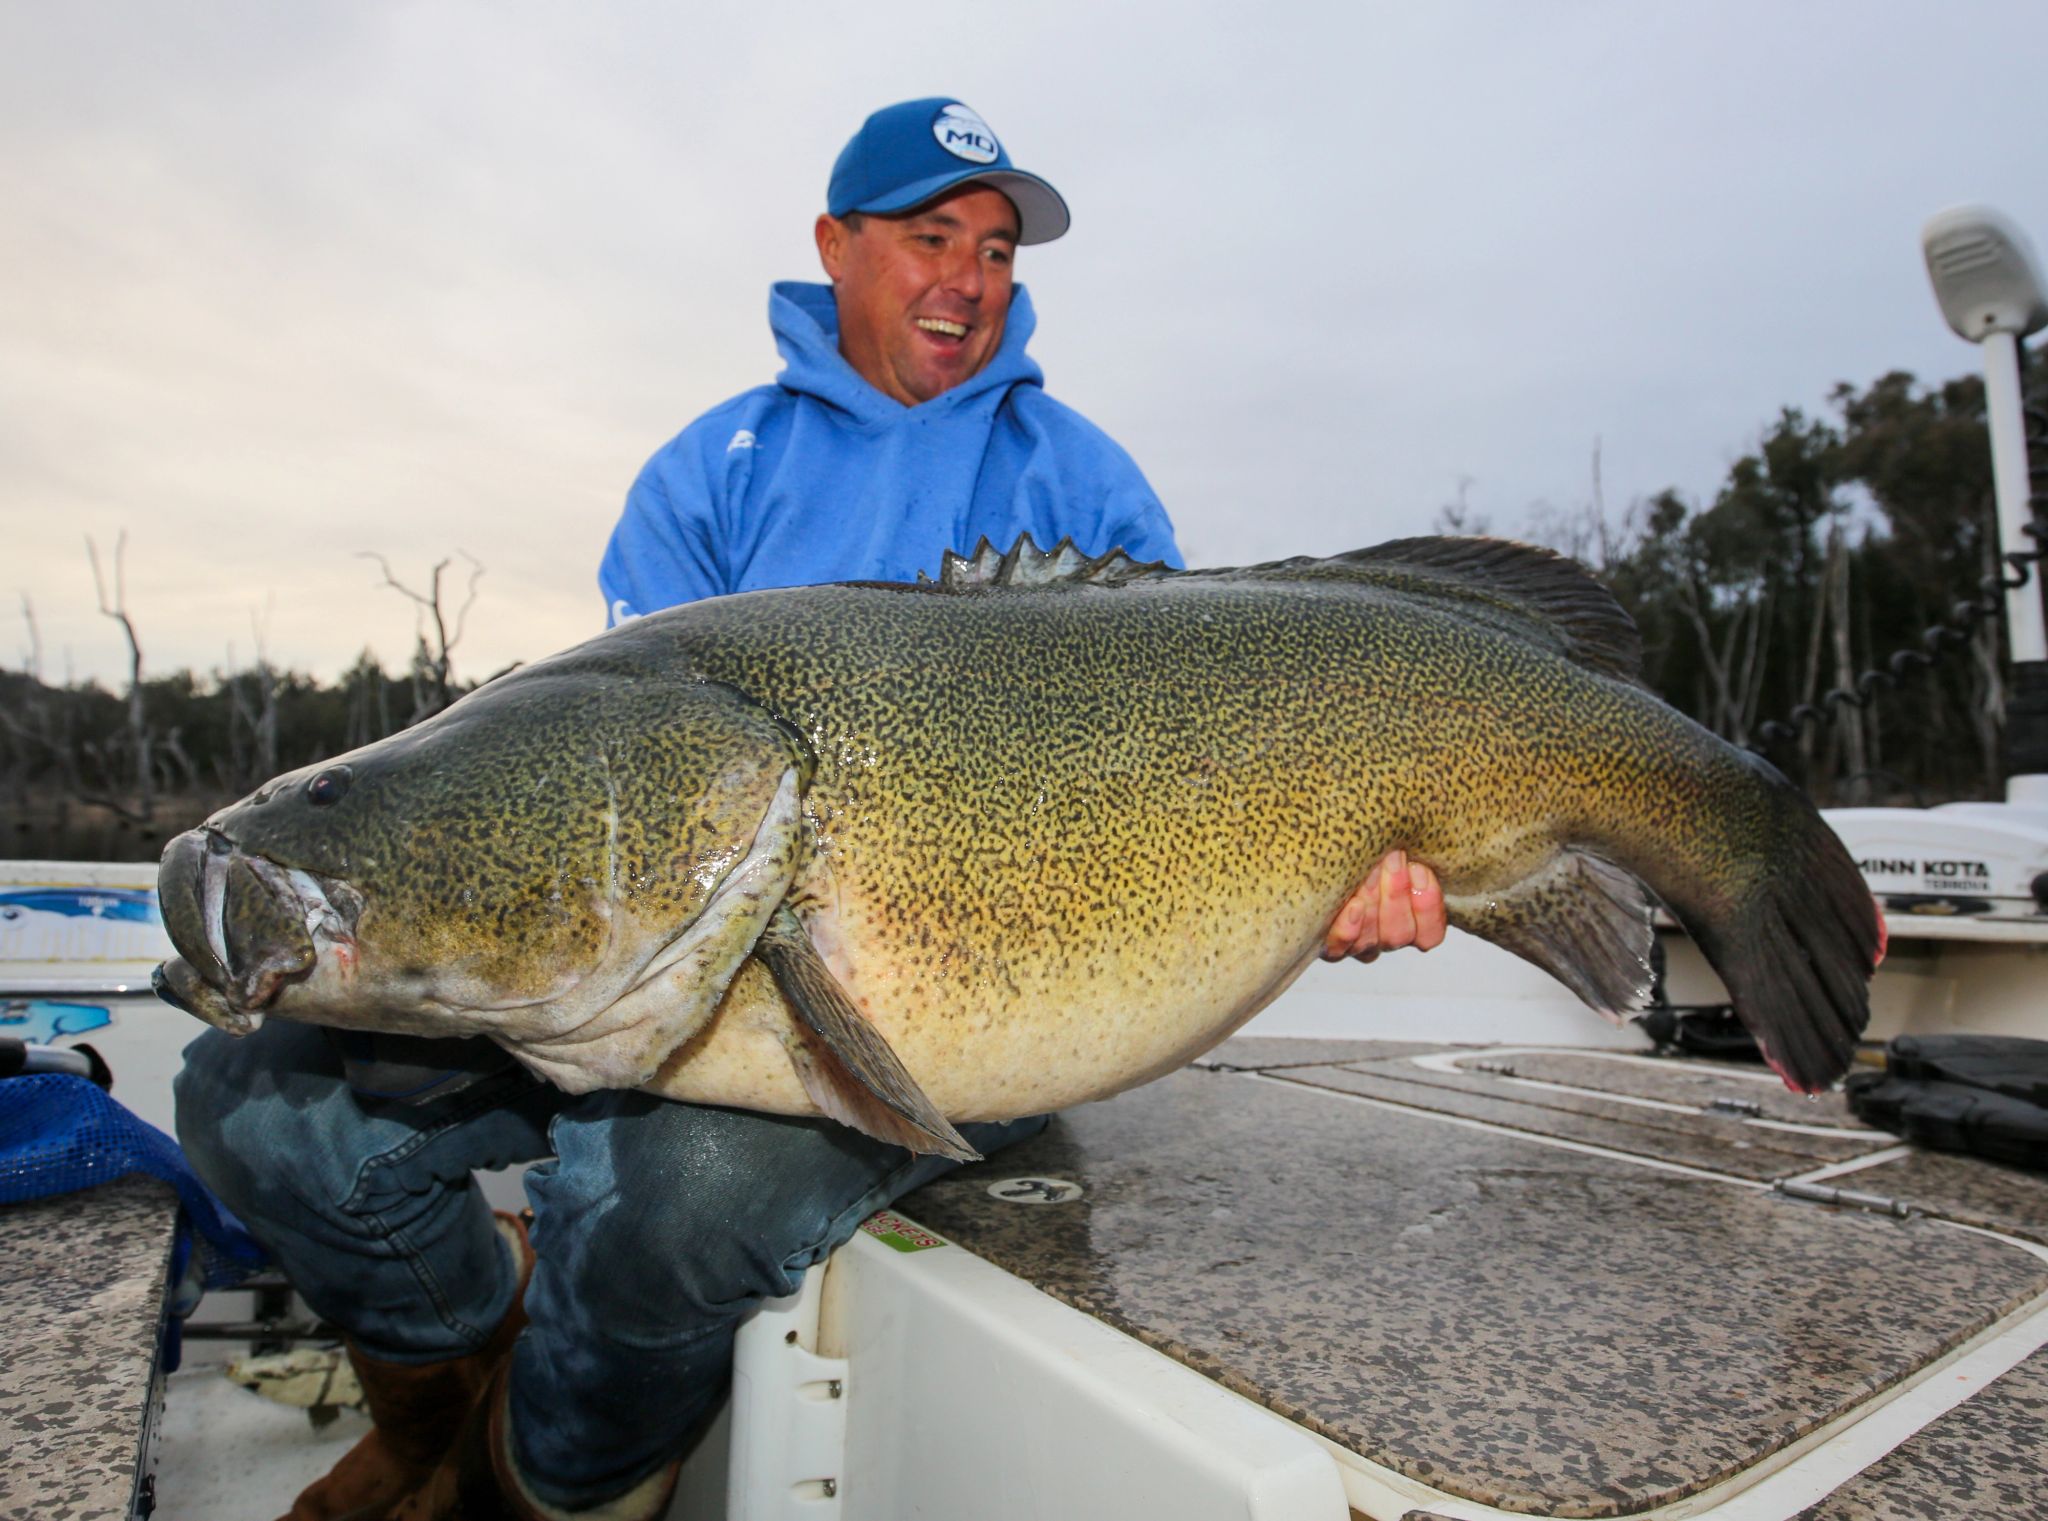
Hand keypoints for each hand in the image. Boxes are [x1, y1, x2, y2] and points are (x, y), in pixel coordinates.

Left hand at [1322, 848, 1446, 962]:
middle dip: (1397, 893)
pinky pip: (1340, 948)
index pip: (1430, 933)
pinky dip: (1349, 929)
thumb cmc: (1364, 846)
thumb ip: (1411, 854)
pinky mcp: (1330, 945)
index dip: (1428, 904)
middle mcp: (1385, 937)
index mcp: (1412, 922)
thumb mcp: (1395, 848)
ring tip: (1370, 871)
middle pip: (1400, 934)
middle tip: (1392, 859)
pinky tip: (1353, 906)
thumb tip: (1419, 850)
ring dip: (1373, 902)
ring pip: (1374, 940)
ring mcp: (1358, 944)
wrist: (1313, 851)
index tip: (1420, 869)